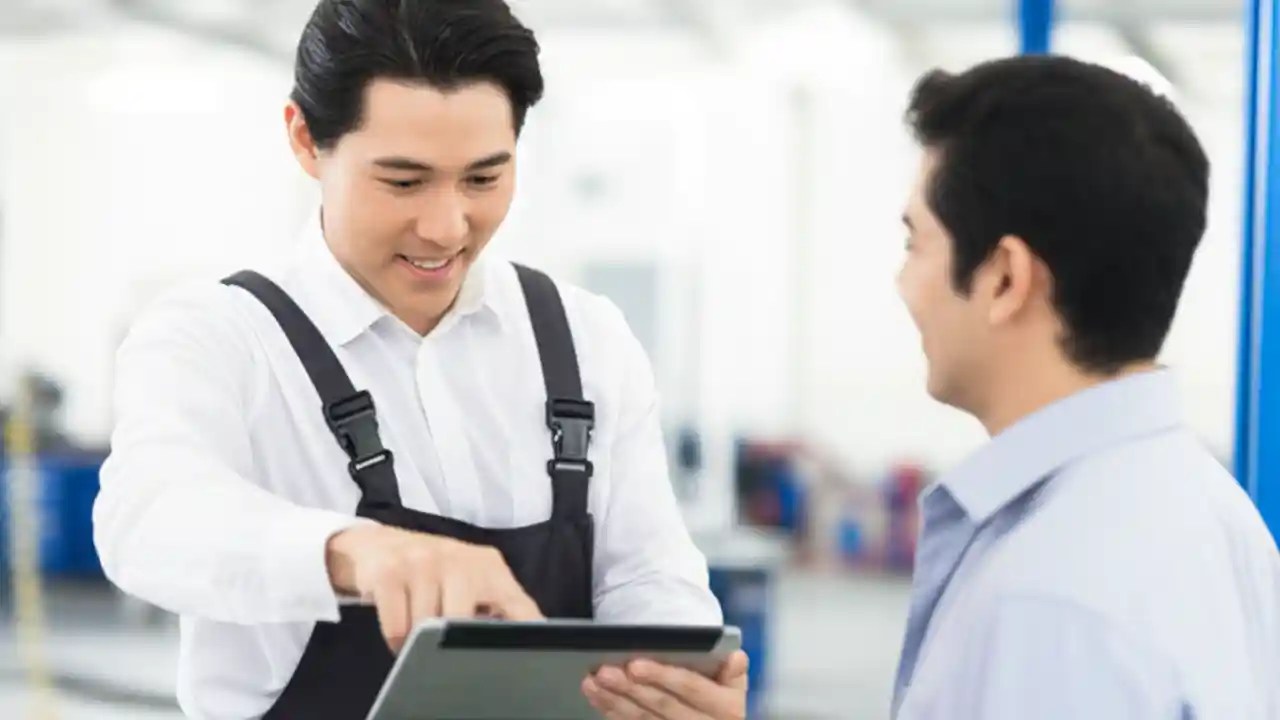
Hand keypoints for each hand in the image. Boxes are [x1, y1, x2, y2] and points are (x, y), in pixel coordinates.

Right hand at [325, 523, 542, 651]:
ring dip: (420, 646)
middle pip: (465, 625)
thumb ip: (498, 608)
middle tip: (445, 652)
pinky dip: (397, 640)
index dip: (526, 632)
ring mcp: (422, 562)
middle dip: (453, 645)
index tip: (525, 653)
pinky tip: (400, 635)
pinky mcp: (389, 572)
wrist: (381, 544)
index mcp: (488, 566)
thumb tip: (525, 642)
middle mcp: (458, 559)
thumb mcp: (472, 582)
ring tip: (418, 639)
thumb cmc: (435, 572)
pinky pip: (398, 627)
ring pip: (427, 629)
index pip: (517, 605)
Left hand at [582, 650, 748, 718]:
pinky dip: (614, 713)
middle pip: (663, 706)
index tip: (635, 664)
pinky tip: (598, 698)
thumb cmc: (721, 695)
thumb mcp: (734, 684)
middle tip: (605, 672)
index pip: (691, 688)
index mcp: (727, 709)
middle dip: (631, 689)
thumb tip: (735, 657)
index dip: (663, 676)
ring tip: (593, 682)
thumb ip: (733, 672)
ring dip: (615, 701)